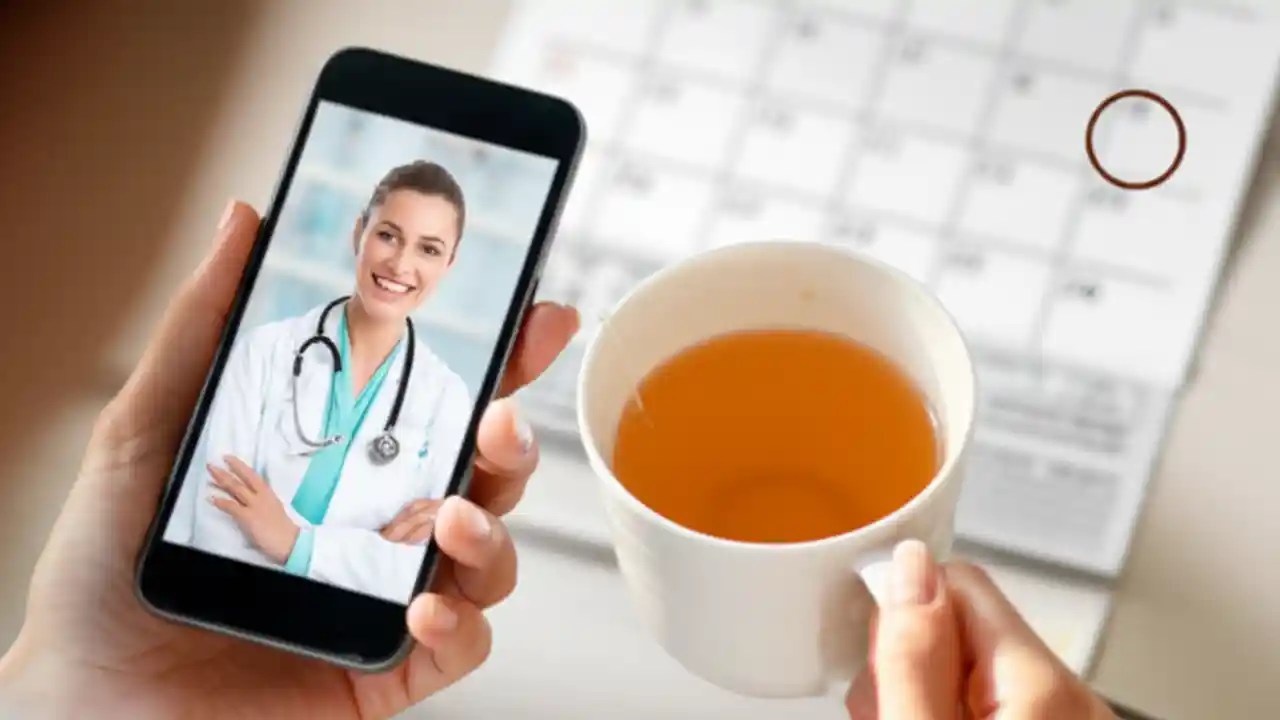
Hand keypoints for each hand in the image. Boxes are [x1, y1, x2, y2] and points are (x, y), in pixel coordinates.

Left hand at [0, 200, 580, 718]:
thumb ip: (202, 327)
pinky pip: (461, 647)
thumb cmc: (108, 571)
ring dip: (493, 534)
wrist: (83, 697)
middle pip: (486, 478)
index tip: (537, 318)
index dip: (500, 364)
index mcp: (343, 469)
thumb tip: (245, 222)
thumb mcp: (150, 430)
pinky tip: (424, 607)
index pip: (437, 407)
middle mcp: (378, 530)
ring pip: (492, 560)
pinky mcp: (385, 672)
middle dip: (515, 443)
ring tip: (452, 519)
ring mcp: (388, 599)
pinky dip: (460, 626)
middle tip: (499, 420)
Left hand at [208, 455, 298, 563]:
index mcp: (269, 494)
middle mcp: (261, 496)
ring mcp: (254, 506)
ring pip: (236, 488)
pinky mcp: (248, 517)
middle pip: (242, 480)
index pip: (253, 476)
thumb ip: (263, 504)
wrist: (290, 541)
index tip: (229, 459)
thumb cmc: (284, 530)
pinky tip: (212, 498)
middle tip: (212, 464)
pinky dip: (221, 502)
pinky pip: (232, 507)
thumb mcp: (275, 510)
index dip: (240, 466)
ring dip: (221, 480)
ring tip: (211, 473)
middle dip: (226, 471)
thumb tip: (250, 502)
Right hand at [845, 540, 1115, 719]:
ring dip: (929, 689)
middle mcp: (1077, 698)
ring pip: (976, 668)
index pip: (956, 579)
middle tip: (890, 707)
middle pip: (966, 624)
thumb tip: (908, 566)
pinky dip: (955, 710)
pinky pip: (998, 702)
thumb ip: (914, 656)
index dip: (900, 612)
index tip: (877, 660)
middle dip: (914, 656)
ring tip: (909, 717)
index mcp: (1045, 685)